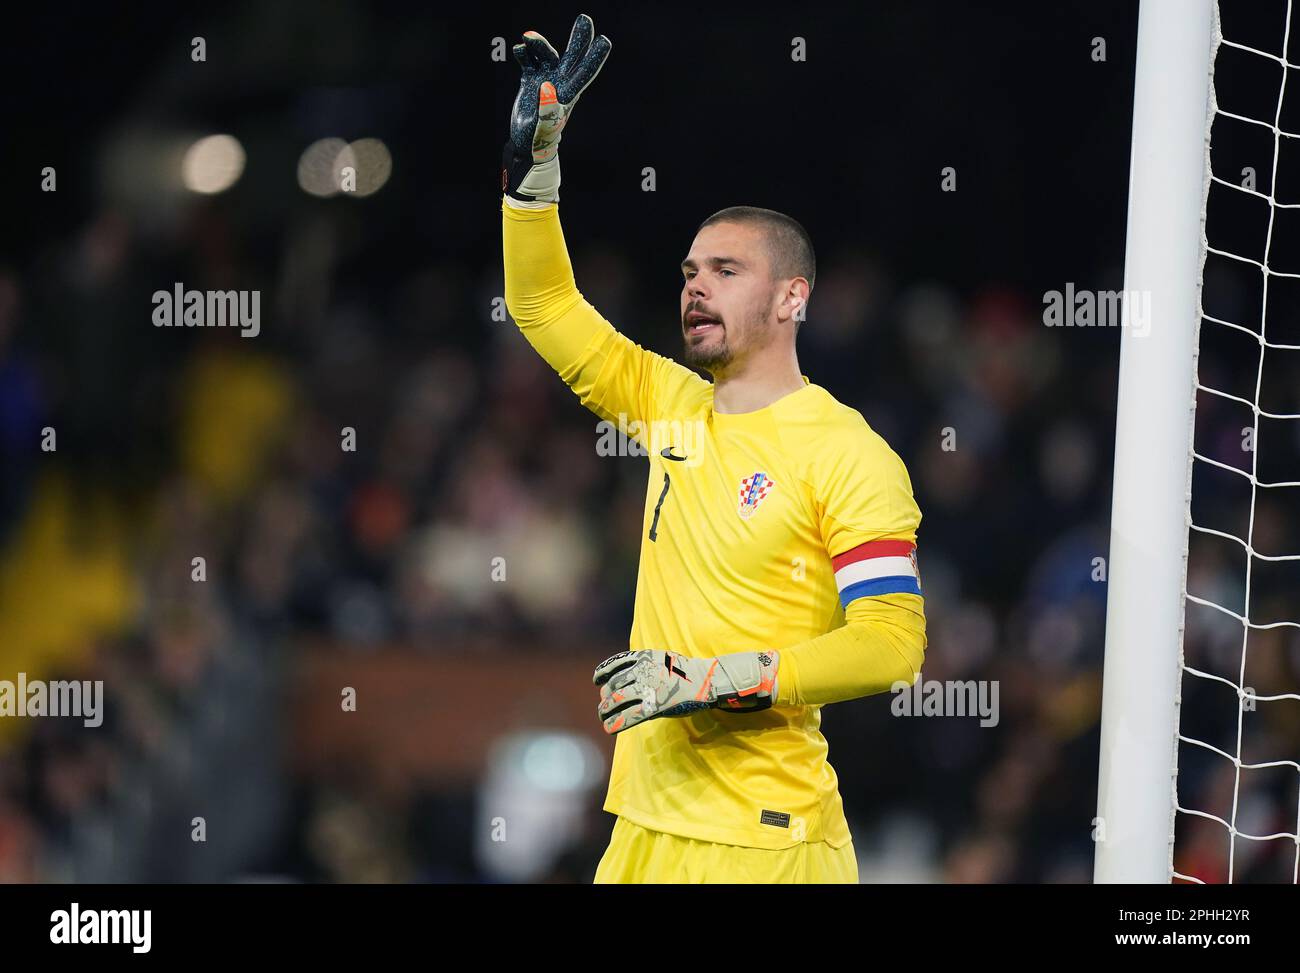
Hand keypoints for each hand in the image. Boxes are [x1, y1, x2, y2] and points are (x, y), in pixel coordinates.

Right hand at [502, 13, 611, 203]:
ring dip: (539, 45)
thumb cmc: (540, 141)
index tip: (605, 41)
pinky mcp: (530, 82)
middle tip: (585, 18)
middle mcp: (559, 84)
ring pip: (547, 55)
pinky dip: (525, 54)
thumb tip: (547, 86)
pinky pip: (529, 62)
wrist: (527, 146)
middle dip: (579, 38)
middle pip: (572, 57)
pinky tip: (519, 50)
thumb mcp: (544, 128)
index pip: (584, 72)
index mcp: (567, 94)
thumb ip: (547, 109)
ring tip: (526, 38)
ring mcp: (545, 81)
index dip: (595, 57)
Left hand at [594, 649, 779, 734]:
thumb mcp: (662, 659)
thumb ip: (644, 665)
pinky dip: (615, 724)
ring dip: (605, 711)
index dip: (602, 673)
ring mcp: (647, 688)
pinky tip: (609, 729)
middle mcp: (642, 671)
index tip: (597, 680)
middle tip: (603, 706)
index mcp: (643, 657)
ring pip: (615, 701)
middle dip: (605, 696)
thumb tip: (626, 676)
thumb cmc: (685, 672)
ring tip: (604, 717)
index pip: (614, 664)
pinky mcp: (653, 706)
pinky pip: (627, 717)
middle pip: (613, 685)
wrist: (706, 680)